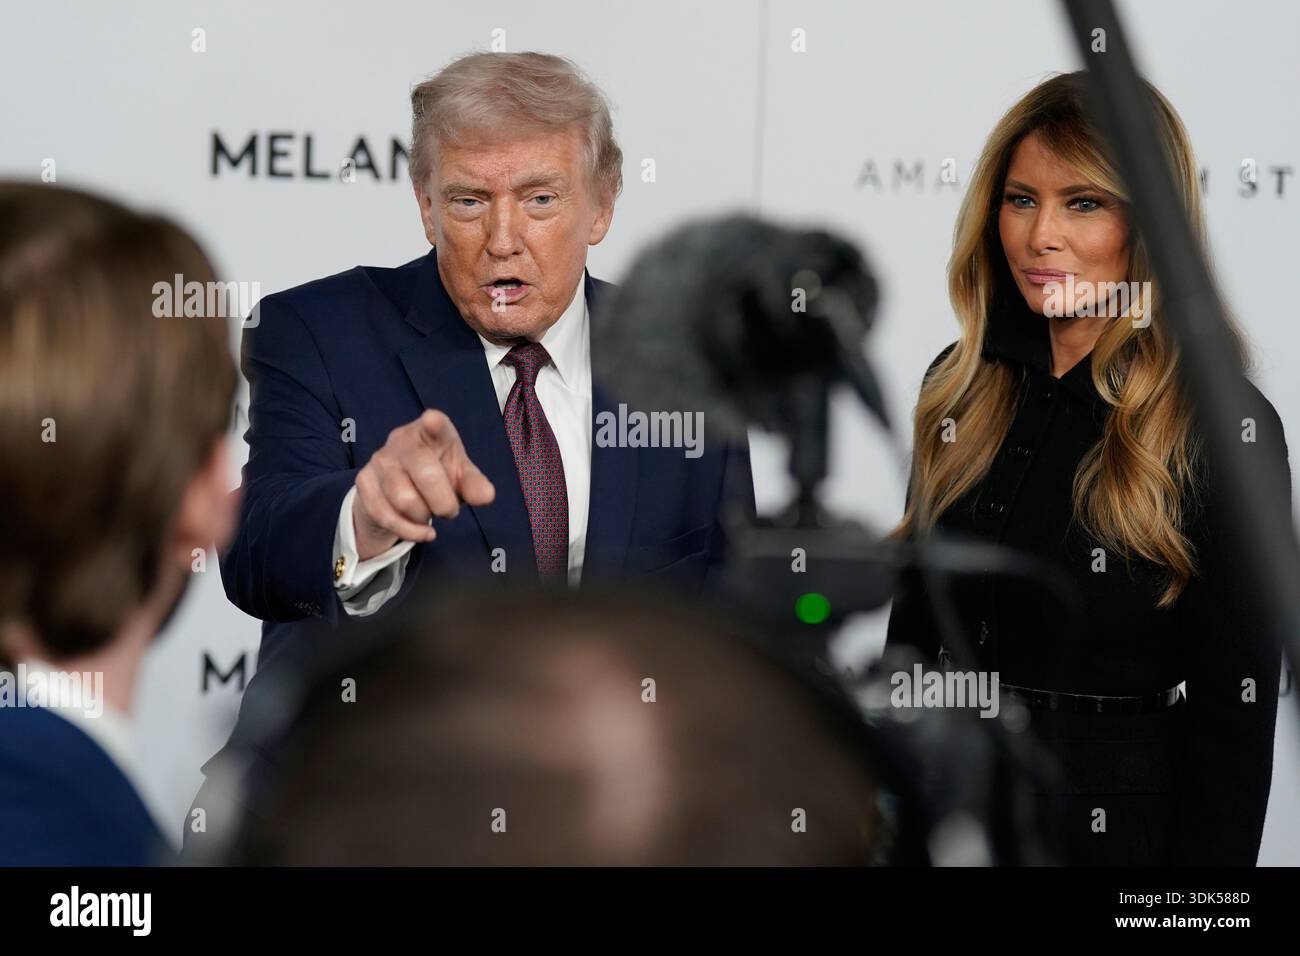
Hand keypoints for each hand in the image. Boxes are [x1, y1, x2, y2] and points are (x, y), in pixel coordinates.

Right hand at [352, 410, 494, 559]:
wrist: (399, 491)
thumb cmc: (438, 476)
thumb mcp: (461, 478)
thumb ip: (474, 485)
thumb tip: (486, 496)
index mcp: (432, 432)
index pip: (434, 424)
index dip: (434, 425)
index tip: (433, 421)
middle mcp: (402, 440)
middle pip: (425, 473)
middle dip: (443, 502)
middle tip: (451, 511)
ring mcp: (380, 460)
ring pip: (404, 499)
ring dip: (424, 517)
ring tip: (430, 515)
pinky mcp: (364, 482)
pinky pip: (387, 515)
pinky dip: (410, 531)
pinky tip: (422, 531)